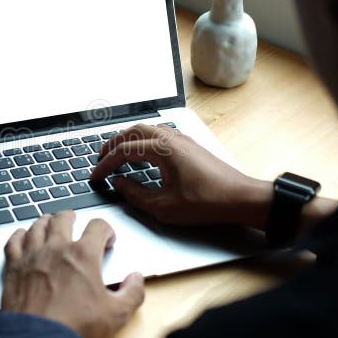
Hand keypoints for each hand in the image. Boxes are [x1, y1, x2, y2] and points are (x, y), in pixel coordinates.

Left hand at [2, 211, 144, 337]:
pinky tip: (21, 236)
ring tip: (50, 224)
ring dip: (46, 222)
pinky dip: (19, 235)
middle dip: (71, 217)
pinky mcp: (14, 267)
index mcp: (83, 255)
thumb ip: (132, 293)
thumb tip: (136, 279)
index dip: (106, 230)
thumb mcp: (116, 314)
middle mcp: (56, 249)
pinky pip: (14, 242)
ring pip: (37, 226)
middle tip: (74, 220)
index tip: (106, 239)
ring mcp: (32, 256)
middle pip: (63, 218)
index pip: (97, 226)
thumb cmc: (75, 327)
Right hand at [90, 123, 272, 228]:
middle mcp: (172, 139)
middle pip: (134, 131)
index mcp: (163, 150)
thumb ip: (135, 194)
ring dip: (130, 140)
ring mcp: (183, 141)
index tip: (96, 176)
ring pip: (148, 131)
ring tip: (119, 156)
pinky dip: (145, 142)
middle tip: (102, 159)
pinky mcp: (190, 148)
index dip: (105, 164)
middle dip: (114, 144)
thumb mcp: (163, 206)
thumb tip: (120, 185)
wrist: (241, 199)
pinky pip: (161, 136)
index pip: (124, 150)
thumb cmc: (207, 202)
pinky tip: (144, 158)